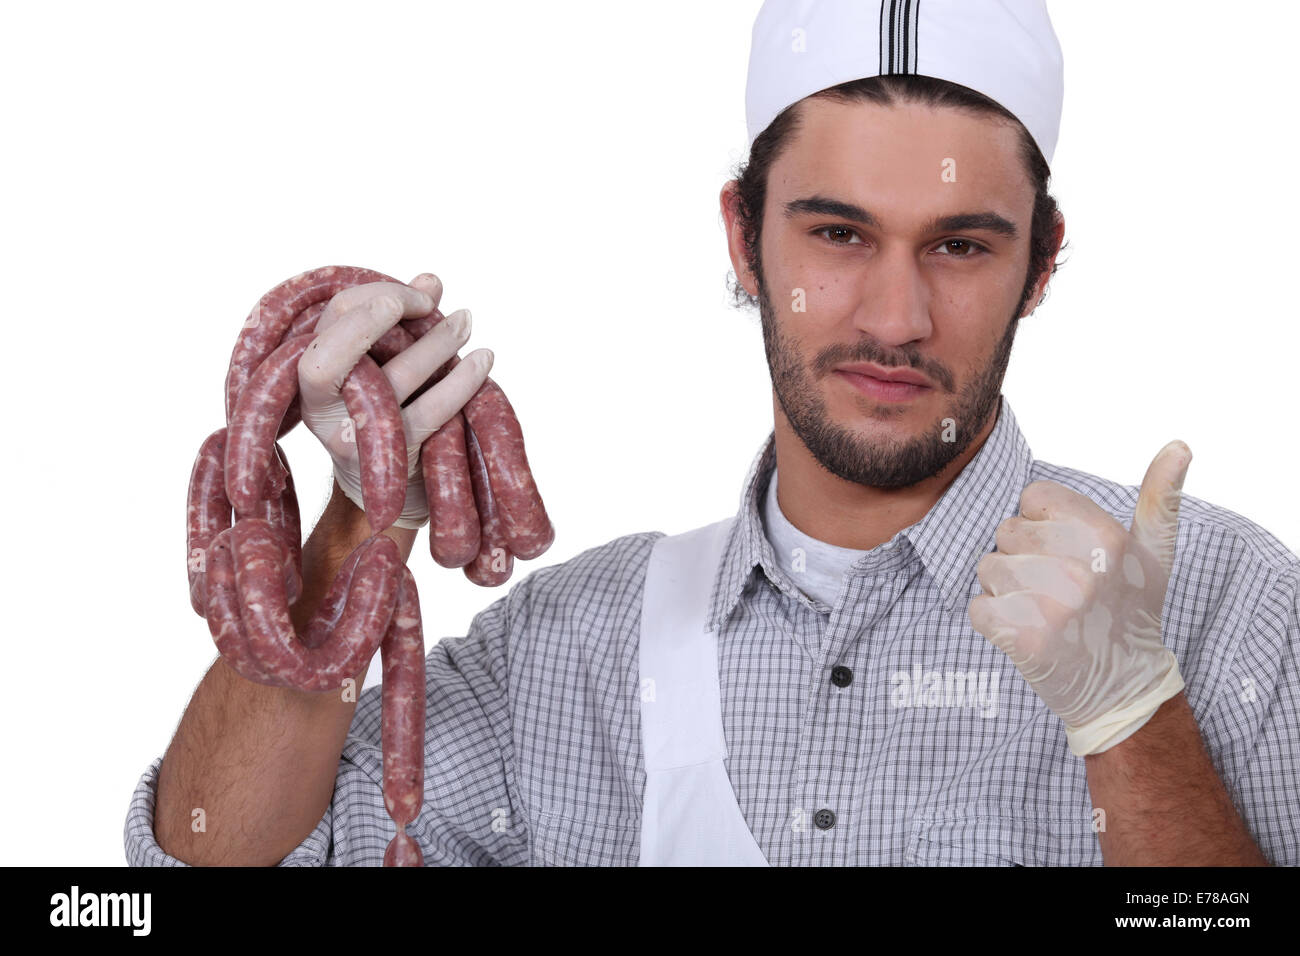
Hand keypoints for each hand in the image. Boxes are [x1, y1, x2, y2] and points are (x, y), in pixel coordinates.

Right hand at [297, 273, 492, 527]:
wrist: (390, 492)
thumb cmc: (387, 412)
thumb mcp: (386, 363)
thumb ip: (400, 320)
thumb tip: (430, 278)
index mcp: (310, 374)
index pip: (333, 317)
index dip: (377, 295)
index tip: (420, 295)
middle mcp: (321, 406)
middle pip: (344, 340)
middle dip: (392, 308)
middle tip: (431, 303)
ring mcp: (354, 434)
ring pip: (397, 374)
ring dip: (439, 341)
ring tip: (467, 323)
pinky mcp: (391, 457)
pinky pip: (432, 410)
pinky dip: (462, 380)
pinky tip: (483, 361)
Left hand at [968, 441, 1191, 754]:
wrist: (1124, 689)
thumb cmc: (1131, 610)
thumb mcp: (1153, 553)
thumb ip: (1160, 497)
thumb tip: (1180, 445)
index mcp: (1105, 536)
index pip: (1032, 497)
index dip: (1042, 523)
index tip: (1067, 552)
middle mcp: (1079, 567)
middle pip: (1006, 532)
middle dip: (1023, 557)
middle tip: (1058, 589)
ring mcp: (1050, 604)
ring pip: (988, 568)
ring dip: (1006, 590)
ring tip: (1044, 611)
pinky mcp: (1022, 637)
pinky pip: (977, 607)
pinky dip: (993, 622)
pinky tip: (1027, 633)